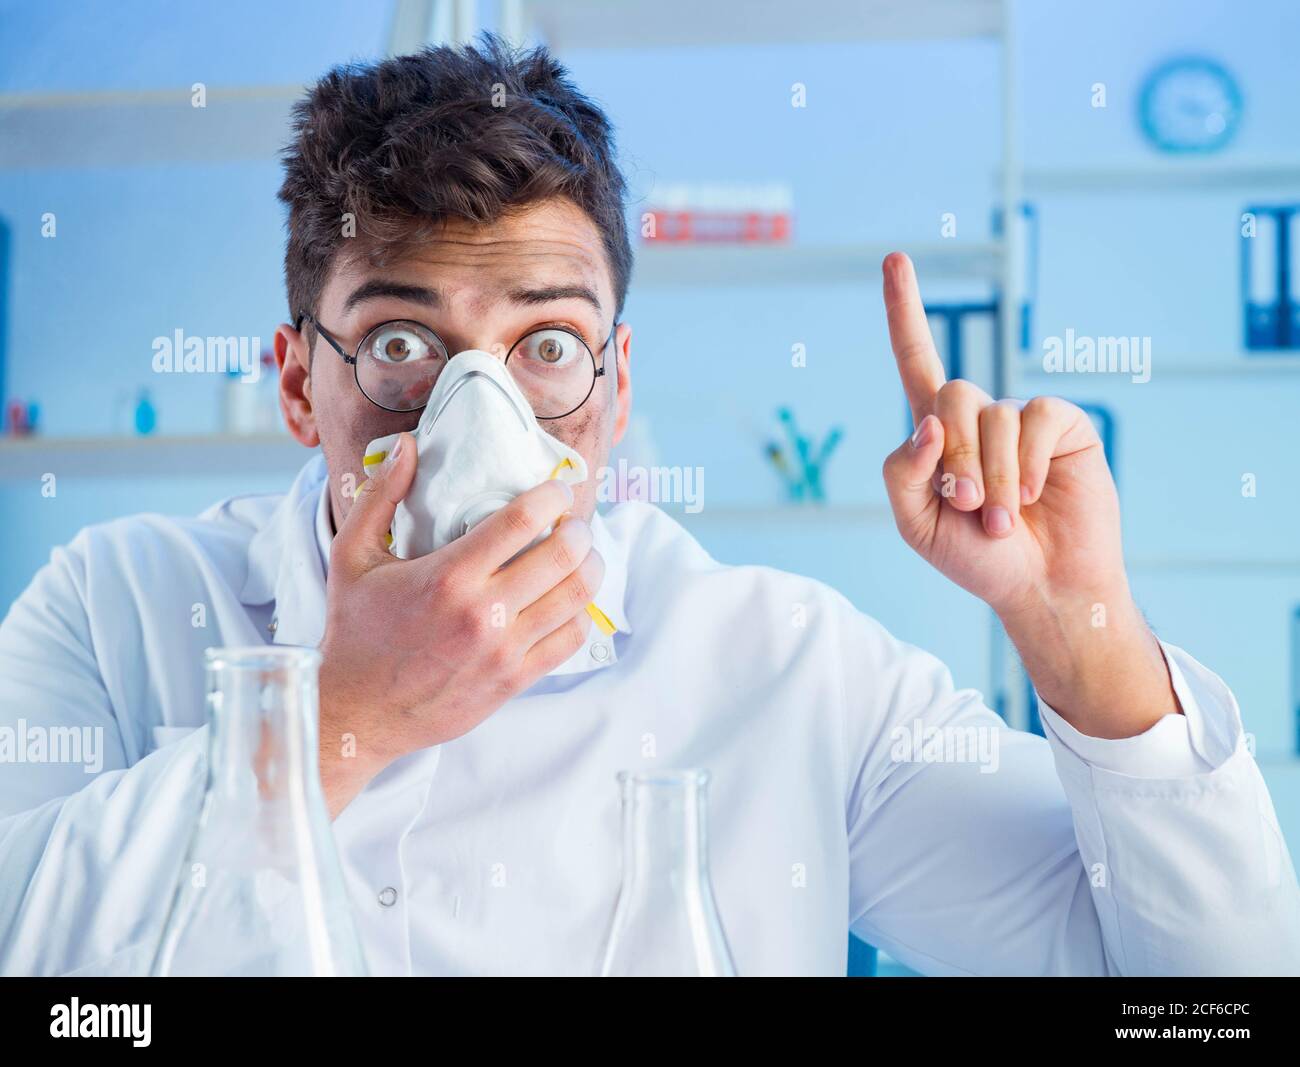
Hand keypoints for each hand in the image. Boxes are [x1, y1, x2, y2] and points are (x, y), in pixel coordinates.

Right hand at [316, 432, 602, 815]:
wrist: (357, 712)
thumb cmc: (354, 631)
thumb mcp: (352, 557)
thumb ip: (381, 497)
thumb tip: (409, 445)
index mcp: (448, 576)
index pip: (522, 520)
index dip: (551, 495)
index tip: (556, 488)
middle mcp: (483, 612)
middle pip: (562, 555)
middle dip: (579, 529)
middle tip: (574, 522)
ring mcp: (503, 649)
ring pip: (577, 597)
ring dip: (590, 567)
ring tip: (582, 556)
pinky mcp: (514, 680)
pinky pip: (571, 639)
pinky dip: (580, 613)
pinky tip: (570, 600)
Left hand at [879, 253, 1177, 735]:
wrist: (1040, 586)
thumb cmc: (975, 558)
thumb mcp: (915, 523)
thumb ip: (901, 473)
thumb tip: (926, 424)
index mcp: (935, 433)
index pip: (915, 360)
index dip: (903, 312)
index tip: (893, 259)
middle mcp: (978, 416)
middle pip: (949, 397)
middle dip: (955, 461)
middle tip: (968, 508)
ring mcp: (1022, 418)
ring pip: (991, 416)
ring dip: (993, 479)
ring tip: (1003, 521)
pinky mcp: (1064, 426)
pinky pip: (1035, 420)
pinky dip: (1026, 465)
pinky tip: (1035, 496)